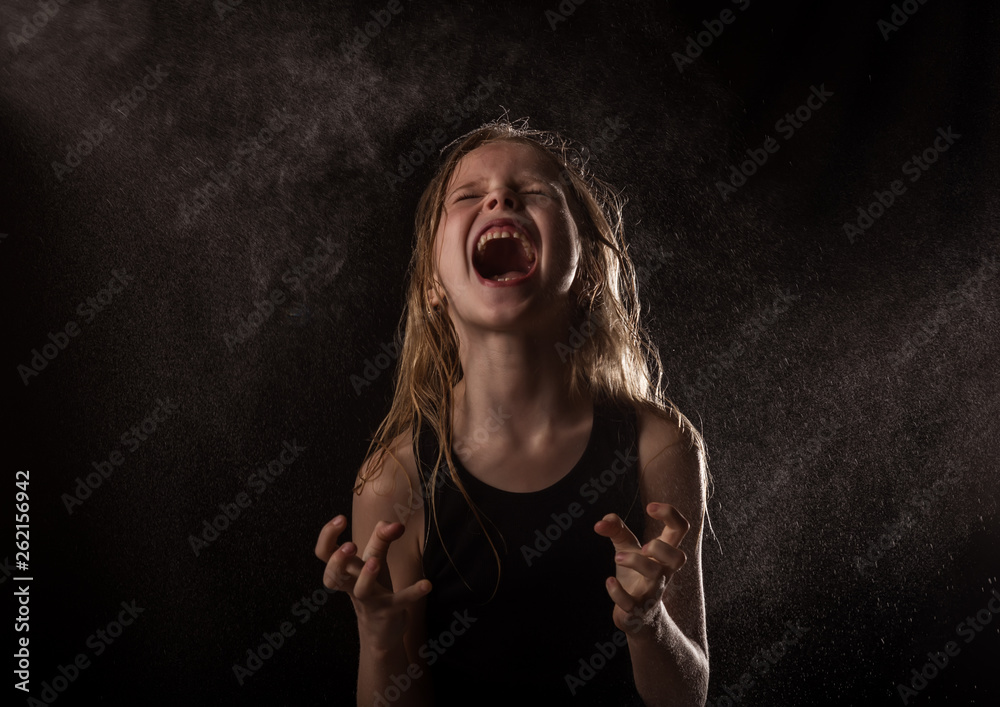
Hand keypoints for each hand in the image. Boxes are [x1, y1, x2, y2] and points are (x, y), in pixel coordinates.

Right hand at [314, 515, 430, 646]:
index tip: (341, 518)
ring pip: (361, 590)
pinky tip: (426, 584)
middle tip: (350, 546)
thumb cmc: (374, 587)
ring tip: (376, 561)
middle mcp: (353, 586)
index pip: (324, 553)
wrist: (381, 629)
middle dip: (338, 560)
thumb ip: (381, 537)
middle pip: (332, 576)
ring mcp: (370, 600)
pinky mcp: (389, 611)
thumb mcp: (376, 558)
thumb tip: (395, 523)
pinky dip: (412, 593)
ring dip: (367, 575)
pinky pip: (399, 602)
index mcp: (346, 570)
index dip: (327, 536)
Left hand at [593, 503, 688, 635]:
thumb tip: (601, 522)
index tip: (650, 507)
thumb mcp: (627, 548)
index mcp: (664, 554)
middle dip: (660, 547)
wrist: (639, 616)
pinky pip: (632, 603)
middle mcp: (663, 572)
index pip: (680, 529)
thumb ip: (616, 530)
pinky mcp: (637, 610)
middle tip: (643, 546)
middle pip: (678, 557)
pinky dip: (618, 592)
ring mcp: (652, 592)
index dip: (670, 513)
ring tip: (617, 556)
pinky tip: (609, 581)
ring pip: (655, 576)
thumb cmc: (636, 575)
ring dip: (635, 562)